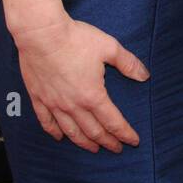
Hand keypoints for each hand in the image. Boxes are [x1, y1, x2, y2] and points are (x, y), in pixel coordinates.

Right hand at [15, 13, 149, 151]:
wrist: (41, 34)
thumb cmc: (75, 39)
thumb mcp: (109, 47)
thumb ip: (128, 63)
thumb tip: (144, 76)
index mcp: (93, 95)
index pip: (113, 121)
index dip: (124, 133)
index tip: (132, 141)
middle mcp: (73, 105)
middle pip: (93, 131)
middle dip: (107, 141)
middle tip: (116, 148)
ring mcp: (54, 104)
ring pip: (71, 131)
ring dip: (84, 142)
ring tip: (93, 148)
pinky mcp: (38, 98)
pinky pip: (46, 122)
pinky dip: (54, 132)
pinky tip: (59, 137)